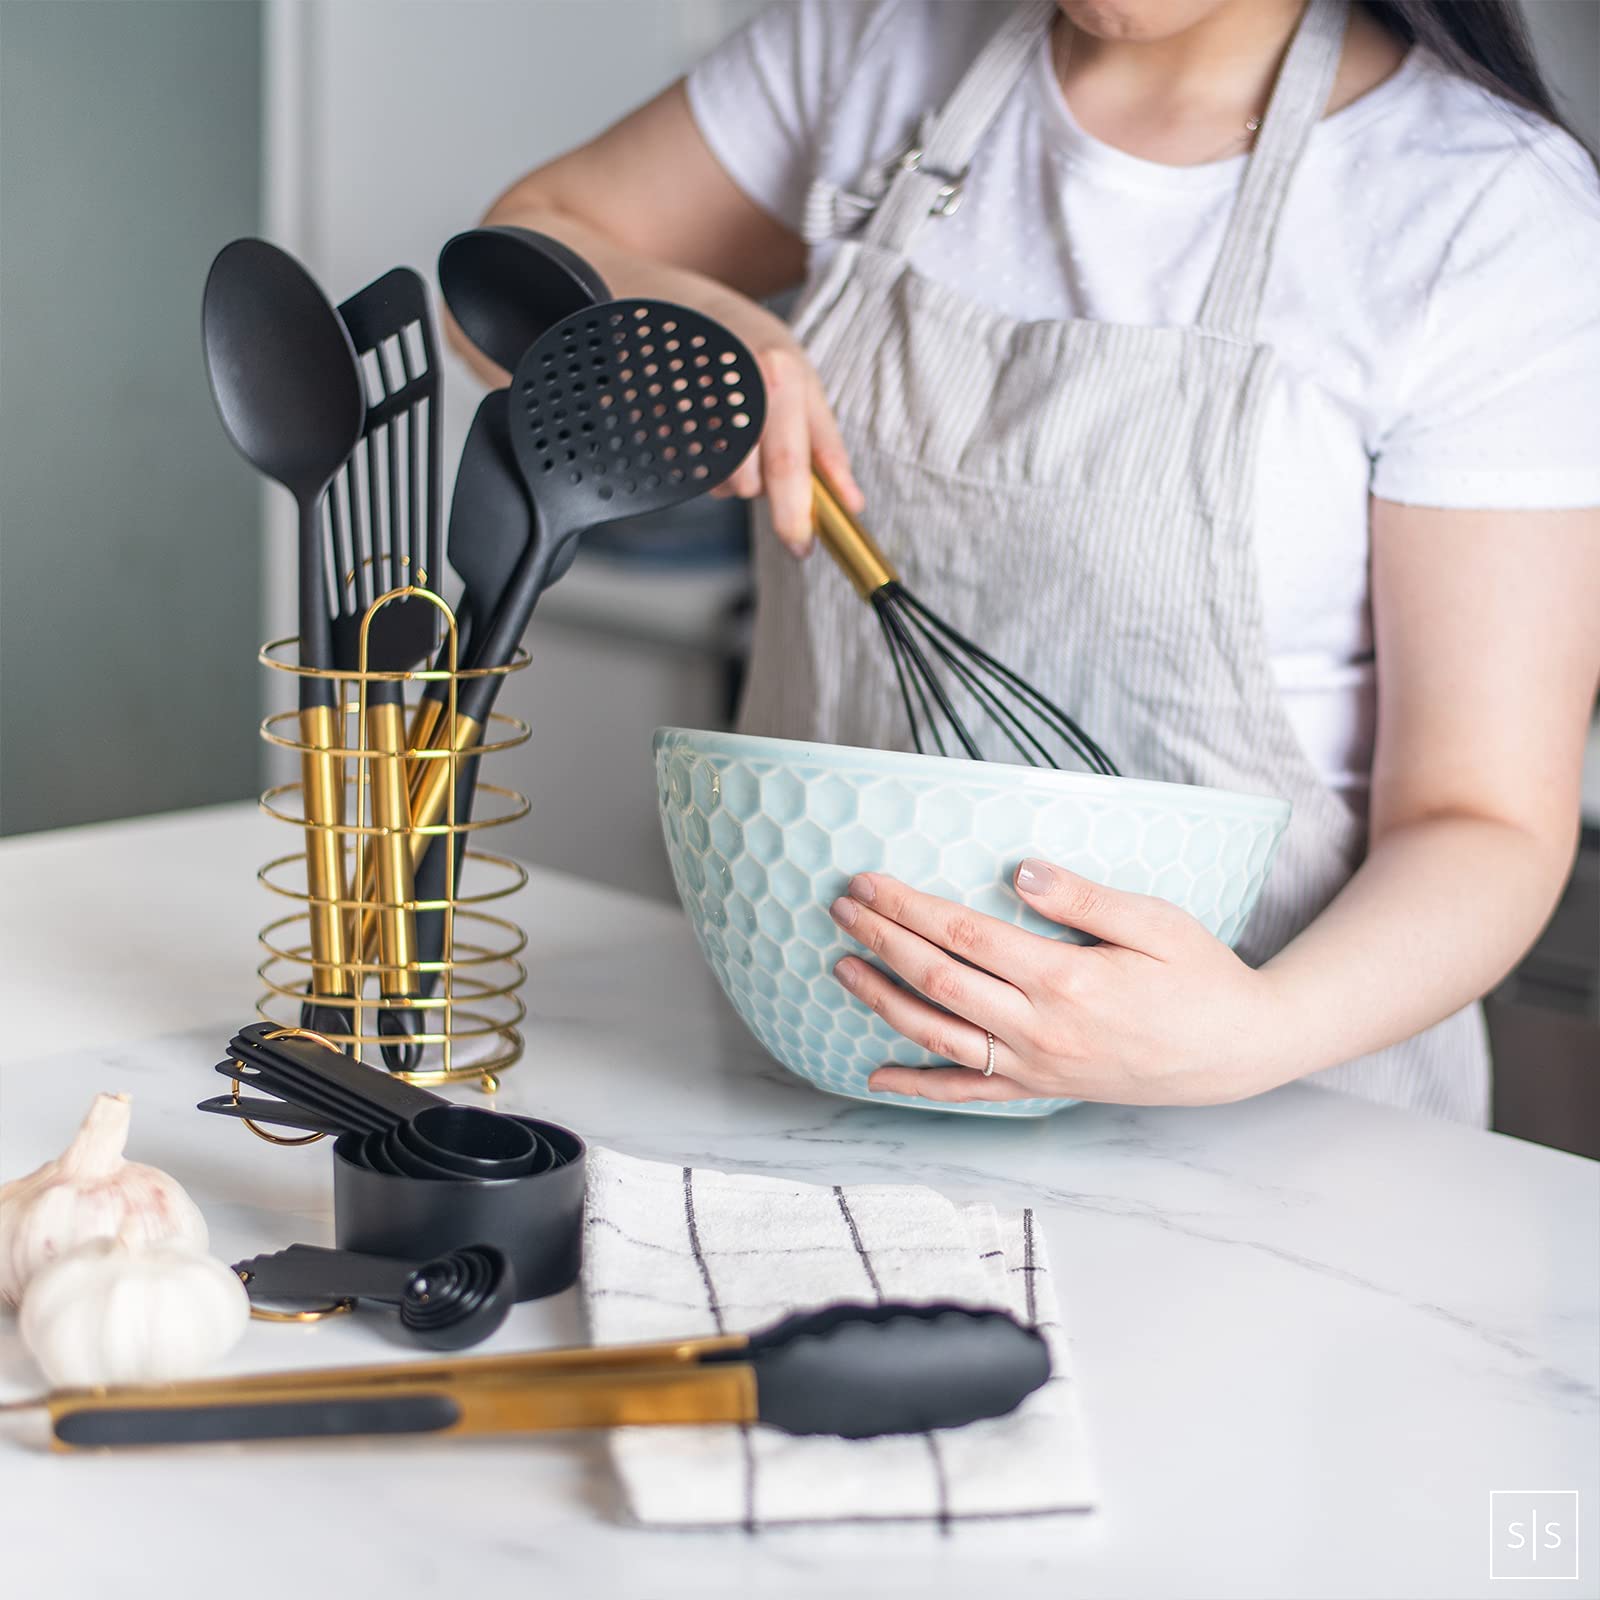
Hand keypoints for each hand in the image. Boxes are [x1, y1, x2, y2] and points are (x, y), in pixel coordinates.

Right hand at [699, 288, 863, 554]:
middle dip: (766, 500)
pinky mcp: (658, 418)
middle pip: (749, 482)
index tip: (802, 546)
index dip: (796, 515)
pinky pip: (689, 471)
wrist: (681, 303)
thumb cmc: (755, 345)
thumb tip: (850, 502)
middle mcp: (733, 389)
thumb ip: (826, 444)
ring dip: (735, 478)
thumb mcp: (802, 380)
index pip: (787, 464)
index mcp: (777, 377)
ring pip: (721, 483)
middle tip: (781, 506)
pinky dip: (706, 465)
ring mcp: (690, 403)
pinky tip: (707, 432)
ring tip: (738, 437)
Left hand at [829, 859, 1294, 1106]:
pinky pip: (967, 1093)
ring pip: (938, 1037)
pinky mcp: (1041, 1089)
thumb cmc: (1200, 977)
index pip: (964, 936)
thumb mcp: (1156, 922)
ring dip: (883, 1001)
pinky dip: (918, 1085)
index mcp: (1066, 981)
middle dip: (881, 941)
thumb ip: (1084, 899)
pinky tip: (876, 1075)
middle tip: (840, 908)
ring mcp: (1036, 1067)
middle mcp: (1040, 1030)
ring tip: (841, 968)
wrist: (1236, 1052)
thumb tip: (1019, 872)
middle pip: (937, 981)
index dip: (908, 908)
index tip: (869, 883)